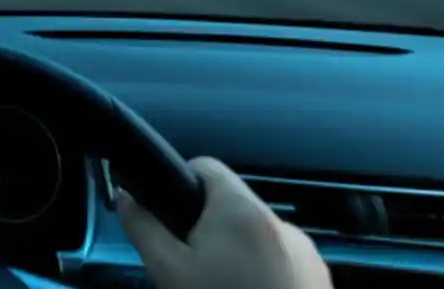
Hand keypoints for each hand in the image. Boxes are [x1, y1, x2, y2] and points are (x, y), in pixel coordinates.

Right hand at [118, 157, 332, 288]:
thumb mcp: (170, 272)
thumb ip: (144, 229)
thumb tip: (125, 198)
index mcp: (240, 209)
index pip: (206, 166)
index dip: (181, 184)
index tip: (171, 219)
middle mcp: (278, 220)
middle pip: (230, 205)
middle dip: (207, 229)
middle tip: (192, 266)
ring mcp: (304, 249)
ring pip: (255, 235)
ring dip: (236, 251)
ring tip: (223, 286)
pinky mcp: (318, 275)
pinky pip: (280, 258)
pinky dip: (263, 270)